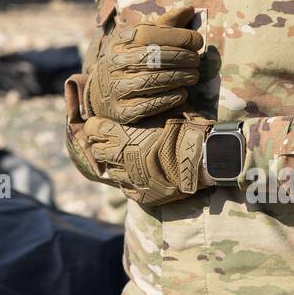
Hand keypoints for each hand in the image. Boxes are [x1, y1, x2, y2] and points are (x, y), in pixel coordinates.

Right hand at [83, 6, 202, 123]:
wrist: (101, 91)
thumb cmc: (131, 58)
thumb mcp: (142, 38)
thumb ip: (166, 25)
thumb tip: (189, 8)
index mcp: (121, 41)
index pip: (150, 34)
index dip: (178, 36)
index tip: (197, 41)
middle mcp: (115, 63)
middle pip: (152, 57)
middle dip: (181, 58)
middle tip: (196, 61)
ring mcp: (117, 88)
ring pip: (151, 81)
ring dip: (178, 78)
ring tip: (193, 76)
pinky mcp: (122, 111)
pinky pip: (148, 105)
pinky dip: (169, 99)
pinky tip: (182, 93)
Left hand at [83, 111, 211, 206]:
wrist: (200, 158)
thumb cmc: (183, 129)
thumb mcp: (161, 111)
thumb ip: (142, 110)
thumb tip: (136, 100)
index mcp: (122, 135)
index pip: (93, 129)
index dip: (97, 126)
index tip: (101, 125)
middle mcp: (121, 157)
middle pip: (98, 152)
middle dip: (103, 147)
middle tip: (115, 144)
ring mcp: (130, 178)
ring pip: (112, 172)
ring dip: (118, 166)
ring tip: (131, 161)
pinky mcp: (141, 194)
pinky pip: (126, 189)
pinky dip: (130, 182)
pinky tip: (141, 175)